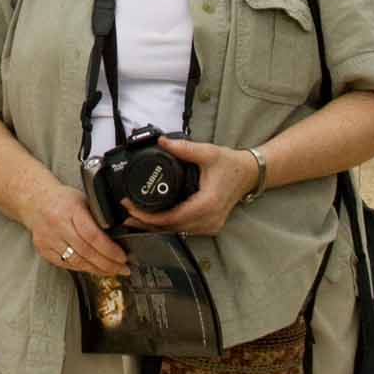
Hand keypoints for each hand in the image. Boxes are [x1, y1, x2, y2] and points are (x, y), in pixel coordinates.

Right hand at [23, 181, 129, 275]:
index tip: (122, 257)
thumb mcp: (83, 199)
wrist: (36, 200)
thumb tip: (121, 233)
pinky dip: (81, 268)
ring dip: (97, 269)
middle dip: (107, 264)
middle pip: (86, 252)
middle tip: (122, 269)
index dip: (109, 249)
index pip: (92, 235)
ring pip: (76, 262)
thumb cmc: (63, 199)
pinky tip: (92, 268)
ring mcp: (48, 238)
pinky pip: (65, 264)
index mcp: (70, 208)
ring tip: (111, 271)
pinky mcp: (43, 249)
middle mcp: (57, 224)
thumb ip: (98, 215)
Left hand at [119, 137, 256, 236]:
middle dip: (146, 223)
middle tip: (125, 214)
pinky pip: (184, 230)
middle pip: (171, 229)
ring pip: (177, 232)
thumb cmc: (229, 164)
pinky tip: (153, 220)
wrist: (248, 174)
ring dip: (155, 227)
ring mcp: (210, 226)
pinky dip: (167, 226)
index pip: (172, 218)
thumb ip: (183, 148)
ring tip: (134, 218)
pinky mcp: (209, 226)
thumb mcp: (207, 152)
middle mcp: (209, 220)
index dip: (148, 216)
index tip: (131, 207)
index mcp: (207, 204)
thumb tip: (161, 142)